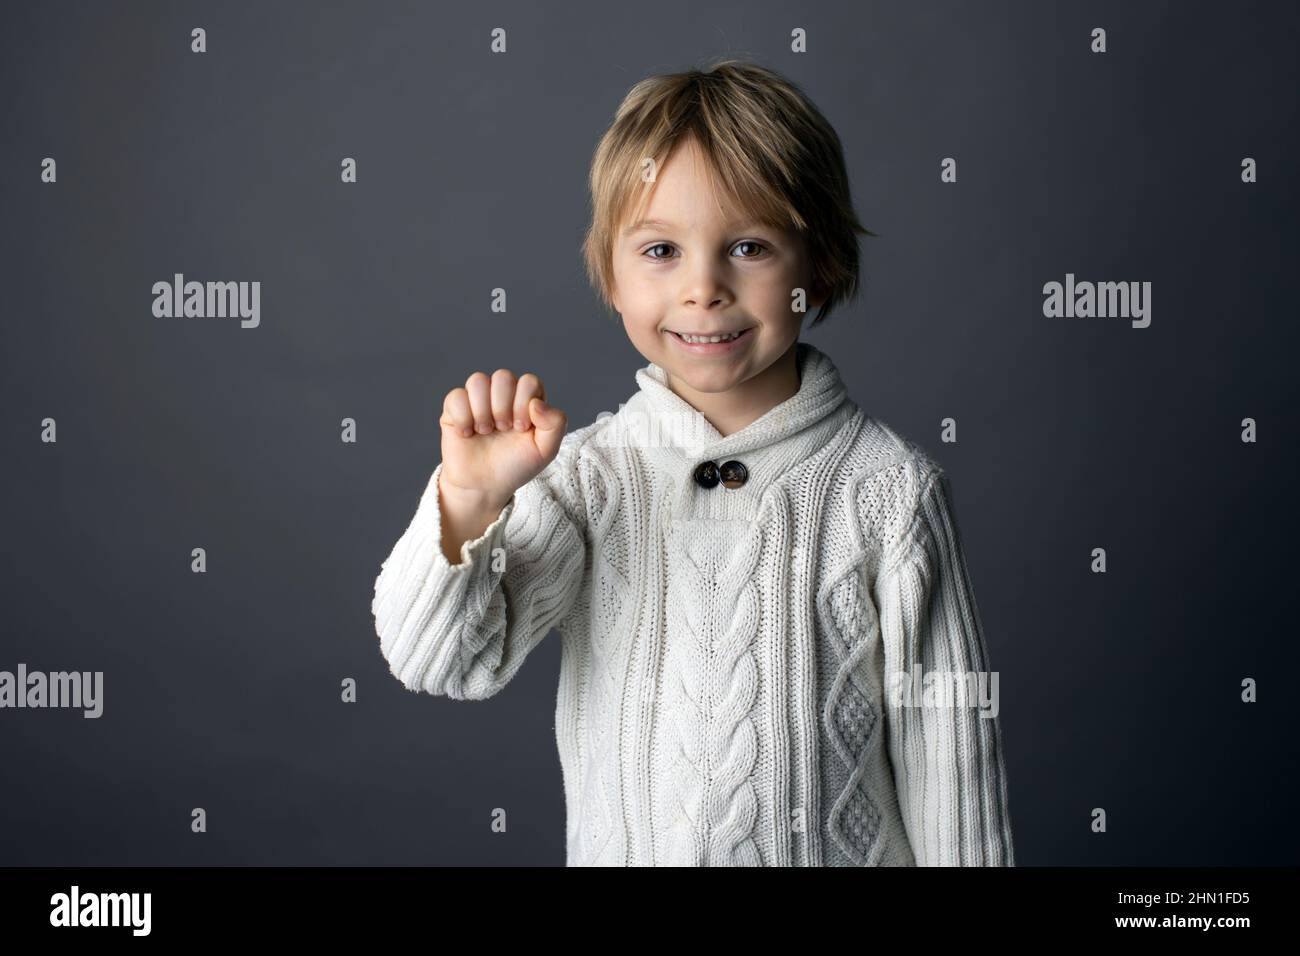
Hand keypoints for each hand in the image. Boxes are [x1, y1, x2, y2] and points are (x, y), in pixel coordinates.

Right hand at [437, 369, 566, 510]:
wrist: (485, 486)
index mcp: (526, 399)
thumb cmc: (515, 465)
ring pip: (478, 381)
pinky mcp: (454, 408)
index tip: (521, 429)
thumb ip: (555, 423)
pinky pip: (456, 397)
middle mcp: (502, 395)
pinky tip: (467, 434)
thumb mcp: (546, 450)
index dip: (524, 404)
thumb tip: (537, 402)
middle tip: (503, 430)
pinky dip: (463, 418)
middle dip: (503, 408)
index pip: (528, 381)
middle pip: (503, 377)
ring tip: (485, 431)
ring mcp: (477, 399)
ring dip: (483, 411)